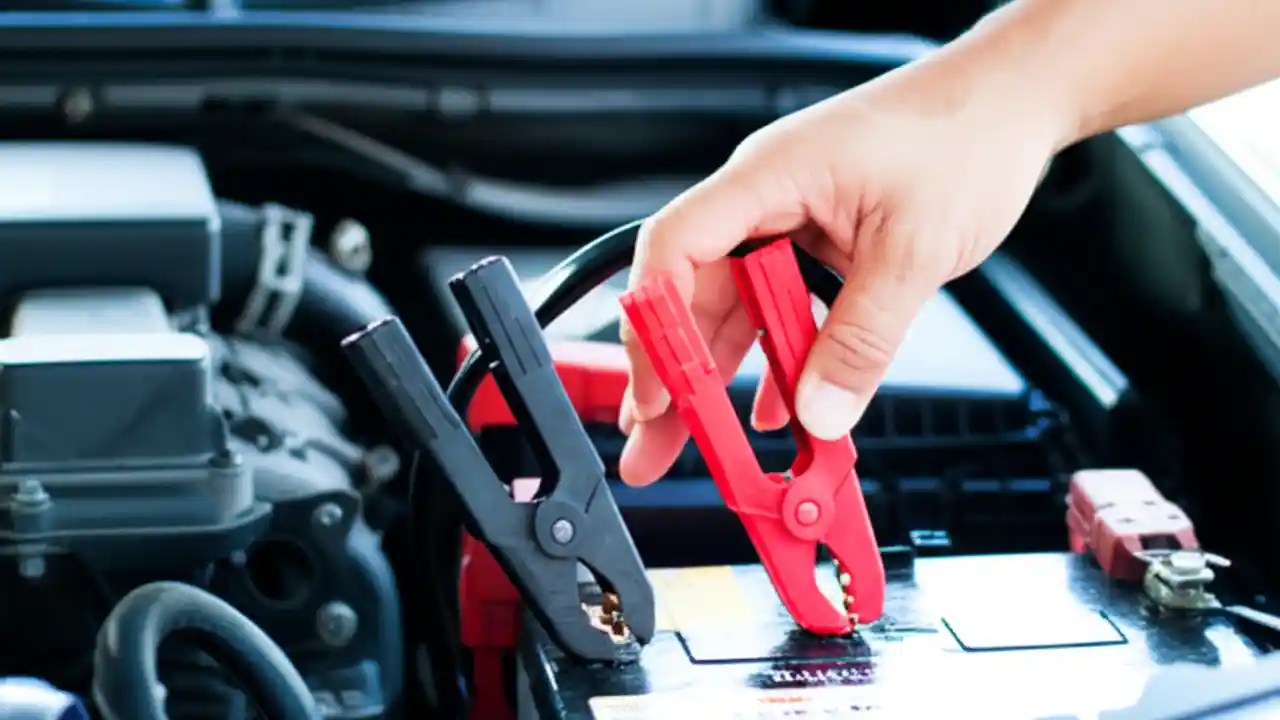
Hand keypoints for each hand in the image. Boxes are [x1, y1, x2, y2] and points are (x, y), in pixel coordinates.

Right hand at [616, 51, 1070, 486]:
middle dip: (675, 371)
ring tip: (704, 442)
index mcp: (769, 177)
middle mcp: (766, 199)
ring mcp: (789, 222)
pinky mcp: (817, 242)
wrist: (1012, 103)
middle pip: (693, 292)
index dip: (656, 323)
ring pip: (734, 308)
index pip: (676, 246)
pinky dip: (778, 359)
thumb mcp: (914, 251)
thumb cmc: (964, 137)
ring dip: (721, 375)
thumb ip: (862, 339)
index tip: (657, 390)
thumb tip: (820, 411)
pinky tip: (775, 409)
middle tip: (654, 438)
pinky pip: (779, 309)